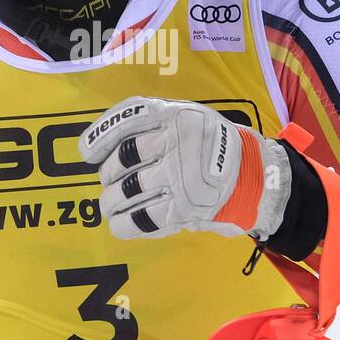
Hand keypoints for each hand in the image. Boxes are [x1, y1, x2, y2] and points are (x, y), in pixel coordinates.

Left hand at [78, 96, 290, 240]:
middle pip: (122, 160)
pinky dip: (125, 224)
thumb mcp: (187, 117)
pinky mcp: (184, 208)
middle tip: (110, 180)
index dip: (100, 135)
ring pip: (126, 191)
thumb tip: (99, 147)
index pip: (128, 119)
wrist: (254, 175)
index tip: (86, 152)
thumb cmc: (211, 145)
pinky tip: (120, 224)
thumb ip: (151, 124)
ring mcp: (180, 178)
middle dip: (109, 174)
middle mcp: (176, 144)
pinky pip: (142, 219)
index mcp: (175, 116)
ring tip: (110, 204)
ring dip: (111, 202)